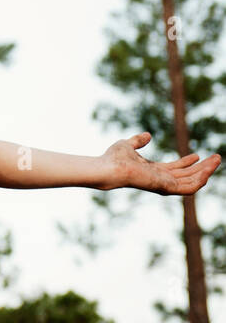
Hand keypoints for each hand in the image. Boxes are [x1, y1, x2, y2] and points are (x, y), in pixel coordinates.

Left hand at [100, 132, 221, 195]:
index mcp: (152, 171)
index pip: (175, 169)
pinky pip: (189, 188)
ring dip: (205, 172)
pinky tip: (207, 171)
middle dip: (202, 167)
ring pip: (191, 182)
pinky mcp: (165, 187)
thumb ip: (138, 141)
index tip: (198, 155)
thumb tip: (147, 135)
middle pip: (187, 175)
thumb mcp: (128, 145)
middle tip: (216, 157)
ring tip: (216, 160)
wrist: (108, 167)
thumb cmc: (113, 158)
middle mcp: (160, 179)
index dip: (187, 162)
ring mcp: (163, 184)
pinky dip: (200, 180)